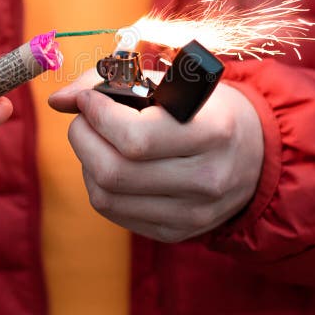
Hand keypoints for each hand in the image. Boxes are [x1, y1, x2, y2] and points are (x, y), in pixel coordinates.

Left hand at [49, 71, 263, 242]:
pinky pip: (114, 213)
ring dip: (86, 162)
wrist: (255, 155)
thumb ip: (113, 81)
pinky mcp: (176, 232)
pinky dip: (98, 184)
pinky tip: (109, 162)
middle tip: (83, 119)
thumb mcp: (173, 83)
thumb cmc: (205, 109)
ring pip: (106, 196)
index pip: (136, 138)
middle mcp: (207, 179)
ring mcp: (193, 213)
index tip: (88, 100)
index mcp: (213, 132)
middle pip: (114, 172)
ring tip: (95, 140)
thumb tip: (58, 100)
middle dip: (83, 138)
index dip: (98, 115)